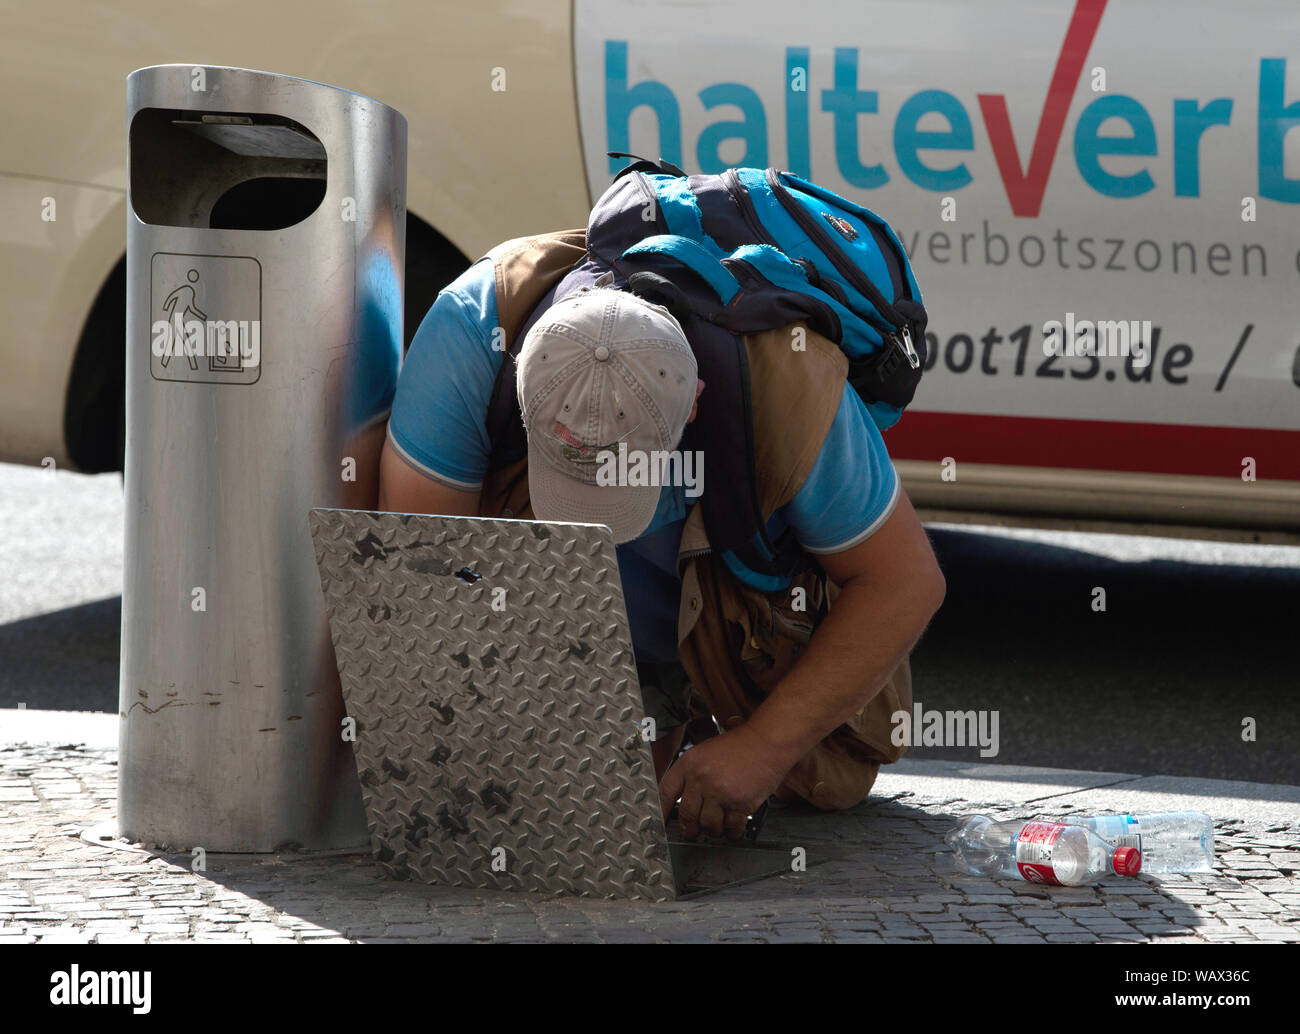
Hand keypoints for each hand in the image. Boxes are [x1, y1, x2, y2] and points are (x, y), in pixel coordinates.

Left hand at [658, 727, 790, 839]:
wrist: (766, 741)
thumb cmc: (739, 745)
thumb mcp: (705, 752)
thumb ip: (692, 773)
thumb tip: (683, 798)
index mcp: (689, 763)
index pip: (666, 792)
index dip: (661, 811)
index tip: (661, 823)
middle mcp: (702, 778)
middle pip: (687, 815)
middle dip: (689, 829)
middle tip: (692, 832)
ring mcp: (721, 792)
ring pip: (709, 825)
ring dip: (713, 830)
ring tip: (717, 826)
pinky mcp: (740, 803)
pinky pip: (731, 827)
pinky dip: (732, 831)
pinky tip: (733, 827)